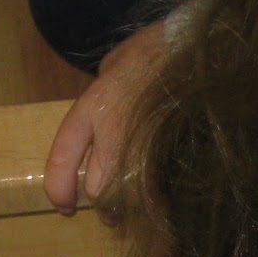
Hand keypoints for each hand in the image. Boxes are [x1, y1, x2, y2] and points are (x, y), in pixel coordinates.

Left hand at [44, 19, 165, 213]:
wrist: (198, 47)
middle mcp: (115, 133)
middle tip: (109, 209)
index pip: (63, 159)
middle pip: (100, 189)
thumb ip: (102, 97)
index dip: (59, 188)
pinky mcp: (175, 154)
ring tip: (136, 208)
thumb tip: (101, 121)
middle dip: (104, 204)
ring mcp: (148, 147)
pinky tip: (164, 197)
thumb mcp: (112, 66)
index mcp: (92, 108)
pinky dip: (160, 198)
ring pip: (132, 197)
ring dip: (132, 206)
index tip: (64, 205)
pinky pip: (162, 189)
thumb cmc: (154, 49)